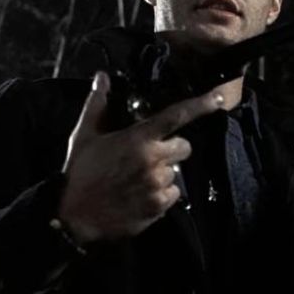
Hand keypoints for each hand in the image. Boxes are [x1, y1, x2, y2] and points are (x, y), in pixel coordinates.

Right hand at [56, 71, 225, 241]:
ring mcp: (158, 184)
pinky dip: (161, 195)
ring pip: (176, 173)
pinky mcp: (158, 206)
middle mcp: (153, 160)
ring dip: (163, 174)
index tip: (219, 99)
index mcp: (138, 139)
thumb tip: (102, 77)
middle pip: (185, 147)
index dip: (201, 105)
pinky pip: (172, 195)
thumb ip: (98, 104)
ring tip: (138, 179)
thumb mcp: (84, 135)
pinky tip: (140, 195)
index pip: (176, 116)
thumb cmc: (79, 172)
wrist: (73, 216)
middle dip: (172, 149)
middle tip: (150, 155)